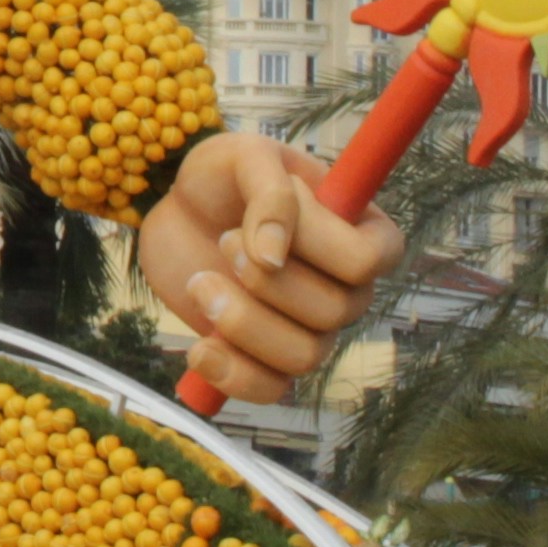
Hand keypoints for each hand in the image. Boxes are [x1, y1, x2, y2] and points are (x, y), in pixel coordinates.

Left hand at [135, 133, 398, 404]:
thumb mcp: (243, 156)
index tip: (265, 214)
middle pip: (335, 312)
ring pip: (304, 357)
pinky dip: (232, 375)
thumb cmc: (222, 177)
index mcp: (362, 231)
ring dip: (241, 322)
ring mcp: (311, 328)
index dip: (316, 242)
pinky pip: (271, 390)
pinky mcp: (268, 358)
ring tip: (200, 282)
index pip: (369, 259)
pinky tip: (199, 347)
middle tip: (224, 240)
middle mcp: (348, 288)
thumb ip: (269, 191)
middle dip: (266, 280)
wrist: (179, 213)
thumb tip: (273, 256)